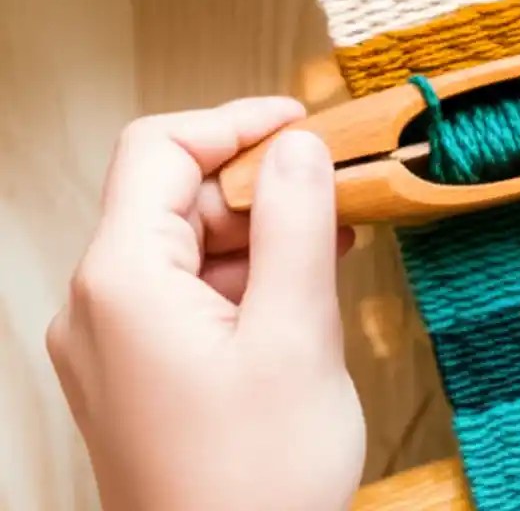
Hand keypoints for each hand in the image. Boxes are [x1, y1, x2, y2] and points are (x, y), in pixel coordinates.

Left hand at [46, 98, 364, 510]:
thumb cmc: (256, 480)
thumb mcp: (296, 336)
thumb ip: (299, 225)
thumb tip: (301, 146)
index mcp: (121, 282)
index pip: (158, 150)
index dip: (235, 123)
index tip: (303, 123)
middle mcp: (100, 306)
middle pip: (175, 199)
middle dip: (260, 187)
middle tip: (340, 189)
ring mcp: (116, 344)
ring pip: (188, 249)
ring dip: (262, 236)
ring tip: (336, 244)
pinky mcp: (141, 375)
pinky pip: (190, 297)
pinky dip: (247, 281)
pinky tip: (305, 288)